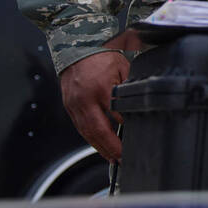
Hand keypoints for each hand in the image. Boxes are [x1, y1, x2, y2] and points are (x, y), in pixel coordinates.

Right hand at [60, 36, 136, 162]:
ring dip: (99, 148)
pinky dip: (90, 139)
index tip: (135, 140)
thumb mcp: (123, 68)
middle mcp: (85, 100)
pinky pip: (79, 127)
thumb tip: (138, 105)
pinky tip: (98, 146)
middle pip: (98, 131)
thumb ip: (129, 88)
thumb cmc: (102, 56)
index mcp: (101, 89)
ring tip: (112, 158)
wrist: (77, 48)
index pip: (116, 116)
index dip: (126, 130)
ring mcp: (74, 104)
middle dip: (111, 148)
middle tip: (122, 159)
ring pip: (86, 132)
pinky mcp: (68, 106)